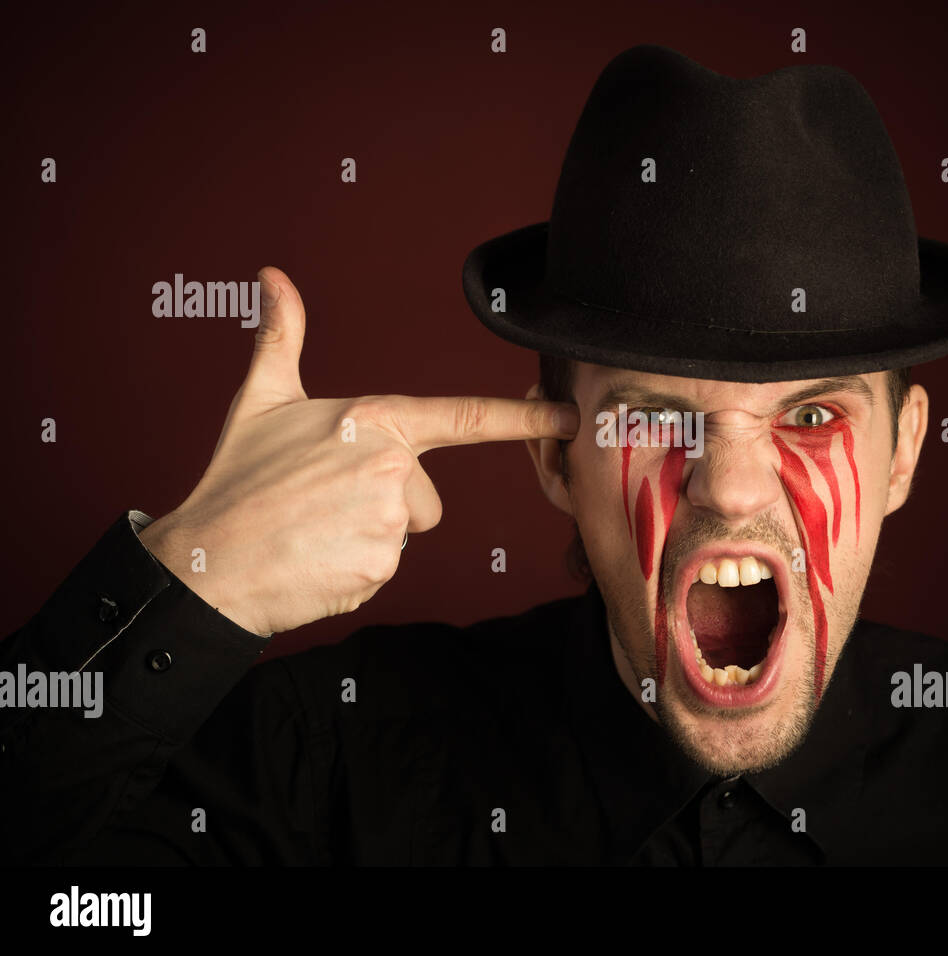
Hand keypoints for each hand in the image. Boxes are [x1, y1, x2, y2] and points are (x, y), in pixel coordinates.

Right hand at [138, 266, 578, 636]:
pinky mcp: (382, 566)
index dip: (524, 418)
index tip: (569, 417)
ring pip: (405, 531)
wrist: (206, 562)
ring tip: (317, 529)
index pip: (465, 417)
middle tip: (325, 505)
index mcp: (373, 422)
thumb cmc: (236, 481)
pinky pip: (387, 565)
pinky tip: (318, 557)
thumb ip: (282, 338)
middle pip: (426, 496)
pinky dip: (356, 566)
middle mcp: (391, 467)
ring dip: (369, 535)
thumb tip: (273, 278)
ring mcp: (389, 520)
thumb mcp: (261, 402)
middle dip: (386, 504)